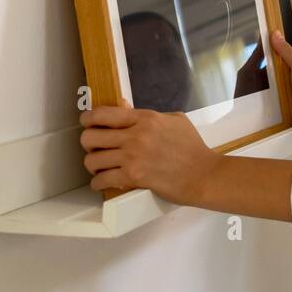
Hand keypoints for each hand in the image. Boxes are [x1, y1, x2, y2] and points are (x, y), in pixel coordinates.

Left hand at [80, 103, 216, 203]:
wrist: (204, 175)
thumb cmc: (193, 148)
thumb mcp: (176, 120)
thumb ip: (150, 115)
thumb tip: (125, 109)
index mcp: (146, 118)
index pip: (103, 114)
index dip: (88, 119)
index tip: (87, 123)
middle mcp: (135, 136)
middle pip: (90, 137)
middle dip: (88, 144)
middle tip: (96, 148)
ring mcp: (133, 157)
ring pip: (92, 160)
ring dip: (93, 165)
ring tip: (100, 167)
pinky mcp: (133, 177)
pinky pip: (102, 180)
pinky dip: (98, 183)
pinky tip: (103, 183)